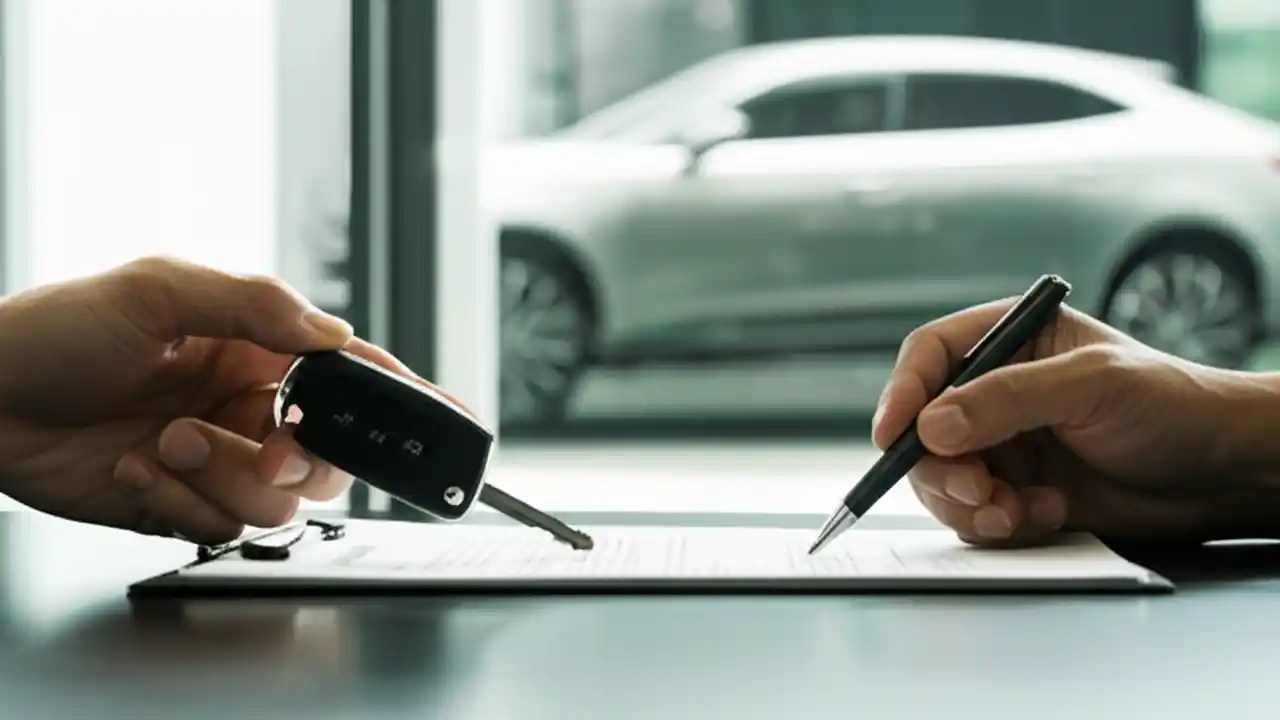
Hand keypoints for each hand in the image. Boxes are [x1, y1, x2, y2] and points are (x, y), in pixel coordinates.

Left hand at [0, 257, 427, 543]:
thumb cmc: (56, 331)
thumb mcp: (157, 290)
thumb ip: (254, 304)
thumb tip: (332, 334)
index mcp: (259, 350)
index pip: (354, 376)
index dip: (409, 399)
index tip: (453, 420)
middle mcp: (250, 408)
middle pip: (329, 457)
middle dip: (289, 456)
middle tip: (240, 436)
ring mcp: (221, 461)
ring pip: (282, 503)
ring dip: (222, 479)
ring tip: (162, 445)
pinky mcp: (185, 506)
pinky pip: (222, 530)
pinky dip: (180, 505)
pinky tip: (135, 471)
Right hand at [874, 300, 1279, 546]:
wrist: (1222, 473)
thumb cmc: (1172, 405)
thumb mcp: (1092, 385)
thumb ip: (1009, 398)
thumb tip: (933, 425)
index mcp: (1010, 341)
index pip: (931, 357)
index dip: (902, 393)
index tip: (894, 435)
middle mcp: (995, 393)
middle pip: (923, 428)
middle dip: (940, 467)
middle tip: (977, 491)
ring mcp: (1003, 446)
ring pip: (942, 479)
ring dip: (972, 504)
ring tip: (1021, 511)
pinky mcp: (1016, 493)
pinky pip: (976, 516)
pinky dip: (1001, 524)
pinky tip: (1049, 514)